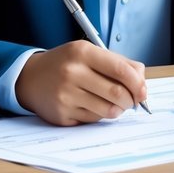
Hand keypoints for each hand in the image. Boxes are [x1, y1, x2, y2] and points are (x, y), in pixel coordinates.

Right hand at [15, 40, 148, 125]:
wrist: (30, 77)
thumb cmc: (66, 64)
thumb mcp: (89, 53)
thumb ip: (118, 63)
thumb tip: (142, 82)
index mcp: (82, 52)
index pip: (121, 70)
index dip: (138, 84)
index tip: (143, 91)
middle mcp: (72, 73)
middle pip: (117, 94)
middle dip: (130, 101)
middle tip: (131, 101)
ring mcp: (65, 95)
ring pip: (107, 111)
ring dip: (117, 110)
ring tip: (113, 103)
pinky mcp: (61, 115)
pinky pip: (93, 120)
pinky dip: (99, 115)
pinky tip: (91, 105)